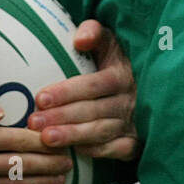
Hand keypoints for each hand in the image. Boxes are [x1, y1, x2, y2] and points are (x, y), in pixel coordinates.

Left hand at [27, 19, 137, 160]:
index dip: (67, 92)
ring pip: (101, 131)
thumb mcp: (108, 41)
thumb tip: (79, 40)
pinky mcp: (136, 141)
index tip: (40, 98)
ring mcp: (134, 122)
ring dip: (73, 136)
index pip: (93, 85)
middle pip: (93, 110)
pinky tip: (75, 152)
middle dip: (62, 117)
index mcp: (121, 74)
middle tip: (34, 122)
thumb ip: (93, 32)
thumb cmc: (116, 61)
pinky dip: (97, 151)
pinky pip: (117, 149)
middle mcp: (129, 99)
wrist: (150, 86)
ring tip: (46, 139)